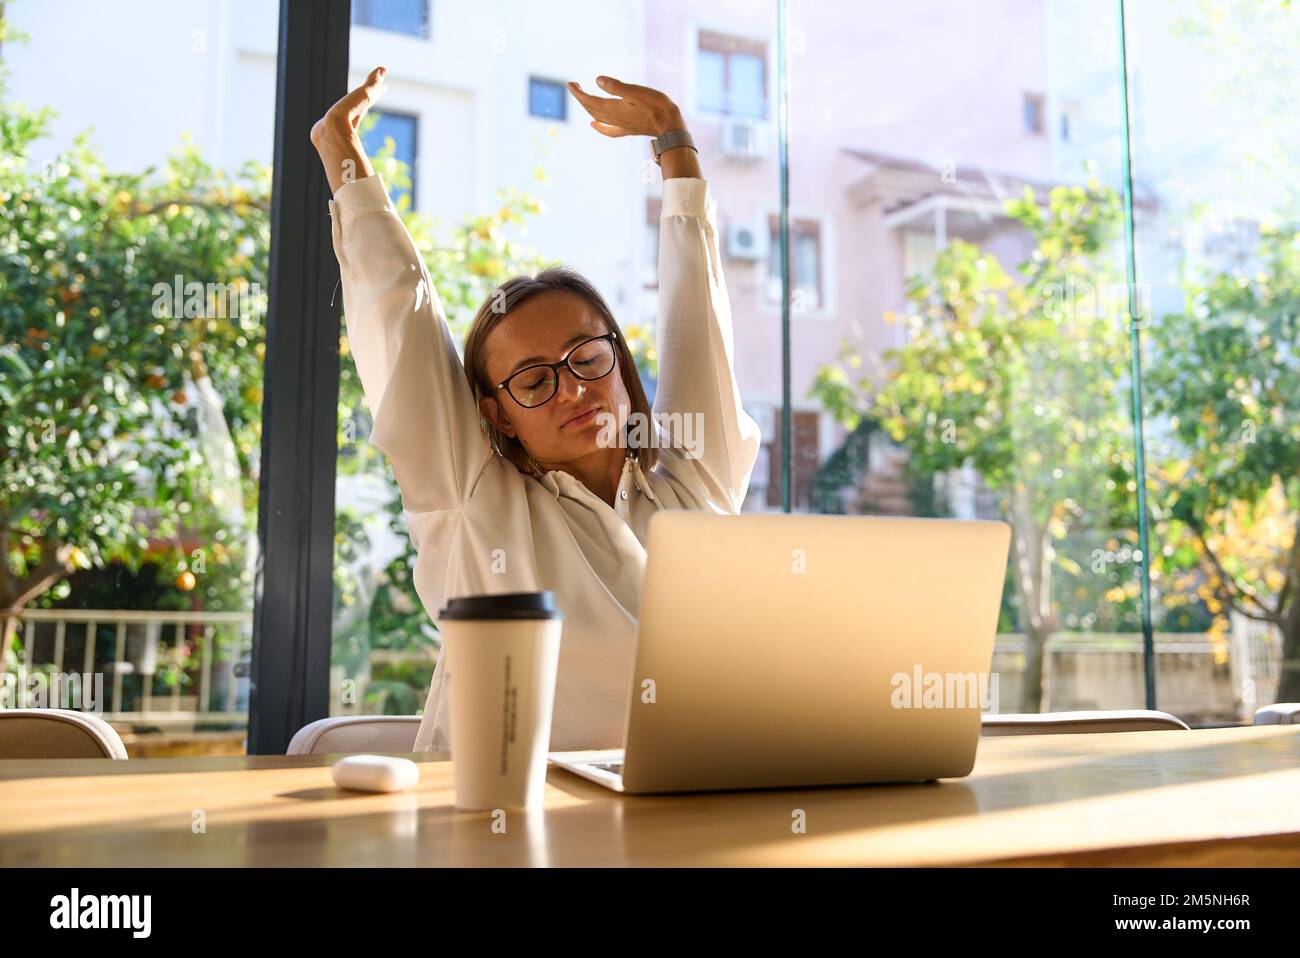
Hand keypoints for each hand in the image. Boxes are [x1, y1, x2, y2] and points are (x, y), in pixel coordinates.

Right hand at [310, 66, 386, 193]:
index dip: (359, 116)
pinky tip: (383, 73)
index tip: (365, 110)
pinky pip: (363, 93)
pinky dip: (373, 84)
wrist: (338, 163)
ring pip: (358, 99)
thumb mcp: (360, 184)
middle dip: (366, 97)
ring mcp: (335, 118)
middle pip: (354, 109)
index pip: (349, 125)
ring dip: (371, 88)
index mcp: (331, 144)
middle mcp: (328, 128)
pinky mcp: (345, 108)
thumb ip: (366, 189)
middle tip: (381, 87)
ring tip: (383, 75)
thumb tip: (376, 207)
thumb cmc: (348, 182)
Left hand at [567, 76, 683, 137]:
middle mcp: (614, 118)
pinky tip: (594, 124)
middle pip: (591, 108)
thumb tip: (597, 80)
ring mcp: (621, 125)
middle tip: (575, 86)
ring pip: (598, 117)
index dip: (578, 92)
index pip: (589, 100)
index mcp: (613, 108)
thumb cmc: (656, 106)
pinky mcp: (628, 129)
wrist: (670, 126)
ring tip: (583, 97)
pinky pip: (609, 130)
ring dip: (588, 108)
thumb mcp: (636, 91)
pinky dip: (599, 126)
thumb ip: (616, 86)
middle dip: (581, 97)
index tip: (570, 83)